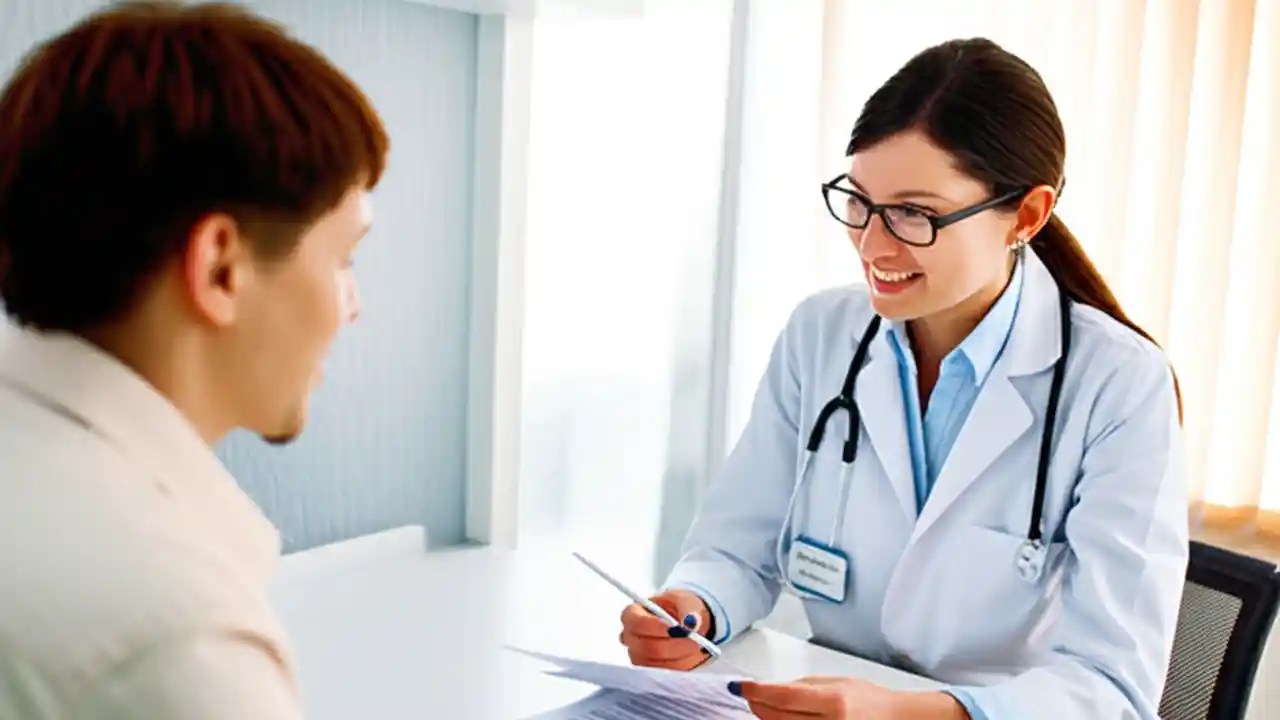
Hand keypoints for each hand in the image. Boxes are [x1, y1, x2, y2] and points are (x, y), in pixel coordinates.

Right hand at [618, 589, 712, 670]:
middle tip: (695, 641)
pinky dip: (680, 667)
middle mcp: (630, 637)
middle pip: (646, 648)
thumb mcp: (685, 600)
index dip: (657, 627)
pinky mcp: (649, 673)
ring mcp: (638, 657)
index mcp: (632, 614)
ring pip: (656, 664)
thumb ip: (688, 608)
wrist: (687, 625)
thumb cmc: (680, 608)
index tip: (679, 628)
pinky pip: (664, 676)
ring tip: (695, 646)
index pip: (637, 624)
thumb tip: (691, 623)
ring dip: (679, 656)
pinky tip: (689, 656)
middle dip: (674, 645)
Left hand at [732, 677, 968, 719]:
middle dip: (758, 705)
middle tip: (748, 694)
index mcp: (834, 702)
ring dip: (767, 719)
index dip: (758, 690)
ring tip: (763, 707)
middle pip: (778, 718)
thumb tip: (771, 688)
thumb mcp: (836, 682)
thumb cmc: (870, 701)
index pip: (785, 696)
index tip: (741, 685)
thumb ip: (802, 685)